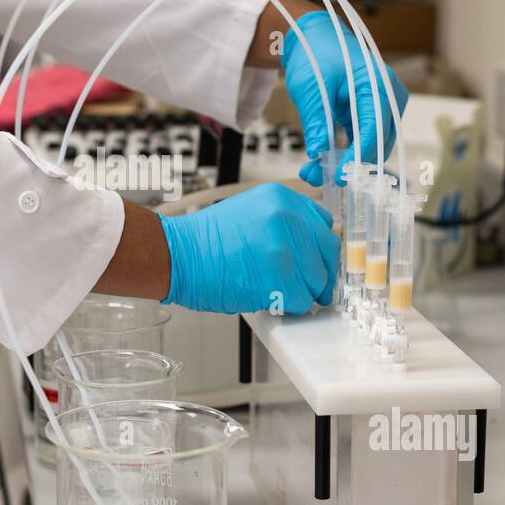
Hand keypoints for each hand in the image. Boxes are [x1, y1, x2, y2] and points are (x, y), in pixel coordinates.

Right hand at [158, 183, 337, 314]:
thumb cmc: (205, 240)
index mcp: (282, 198)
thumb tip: (309, 247)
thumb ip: (284, 222)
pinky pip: (300, 300)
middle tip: (310, 287)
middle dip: (319, 275)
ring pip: (317, 281)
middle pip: (327, 254)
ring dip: (302, 292)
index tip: (317, 262)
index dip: (321, 250)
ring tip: (276, 289)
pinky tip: (269, 298)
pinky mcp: (279, 278)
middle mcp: (288, 217)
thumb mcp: (251, 212)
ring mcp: (285, 248)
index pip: (325, 225)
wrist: (178, 255)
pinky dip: (288, 306)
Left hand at [282, 10, 409, 184]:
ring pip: (371, 147)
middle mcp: (389, 98)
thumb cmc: (316, 52)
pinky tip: (320, 162)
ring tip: (311, 171)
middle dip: (348, 165)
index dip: (357, 158)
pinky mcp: (371, 115)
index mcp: (380, 85)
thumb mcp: (311, 86)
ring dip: (344, 163)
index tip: (337, 176)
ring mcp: (383, 108)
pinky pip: (362, 141)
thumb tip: (318, 154)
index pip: (375, 130)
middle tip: (314, 176)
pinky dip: (344, 154)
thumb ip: (317, 120)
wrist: (315, 37)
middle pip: (377, 144)